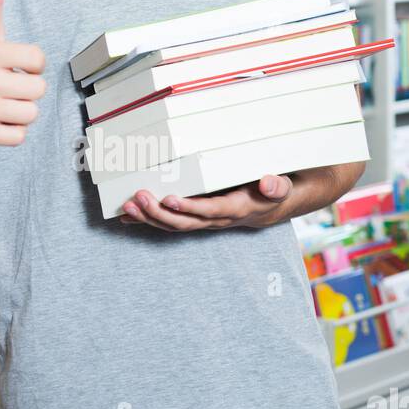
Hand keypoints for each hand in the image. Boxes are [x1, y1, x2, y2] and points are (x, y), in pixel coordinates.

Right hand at [0, 0, 45, 144]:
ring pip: (30, 114)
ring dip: (21, 111)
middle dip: (28, 89)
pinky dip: (12, 131)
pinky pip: (18, 136)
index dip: (32, 65)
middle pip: (38, 89)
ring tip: (3, 103)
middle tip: (9, 87)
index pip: (38, 59)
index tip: (17, 66)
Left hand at [119, 173, 295, 231]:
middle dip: (159, 212)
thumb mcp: (280, 187)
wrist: (267, 207)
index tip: (170, 199)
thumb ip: (276, 186)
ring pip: (172, 224)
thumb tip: (268, 183)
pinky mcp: (193, 218)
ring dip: (148, 217)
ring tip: (127, 206)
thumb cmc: (271, 193)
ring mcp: (202, 221)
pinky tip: (128, 215)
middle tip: (139, 197)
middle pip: (184, 222)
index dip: (190, 208)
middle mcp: (215, 219)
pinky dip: (147, 219)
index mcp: (235, 209)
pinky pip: (168, 222)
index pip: (209, 210)